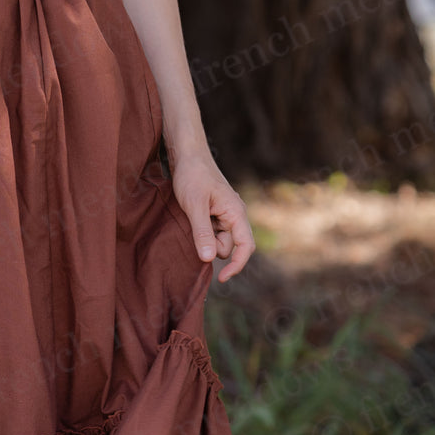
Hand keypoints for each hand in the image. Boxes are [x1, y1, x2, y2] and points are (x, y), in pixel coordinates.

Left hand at [169, 151, 254, 281]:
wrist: (188, 155)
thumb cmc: (192, 176)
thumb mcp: (194, 205)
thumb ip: (202, 232)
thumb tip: (209, 260)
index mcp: (237, 213)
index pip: (246, 247)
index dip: (236, 266)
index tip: (220, 279)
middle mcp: (235, 216)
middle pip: (229, 247)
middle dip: (212, 246)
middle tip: (193, 227)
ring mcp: (225, 215)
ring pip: (218, 241)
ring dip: (204, 239)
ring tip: (191, 218)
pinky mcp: (215, 215)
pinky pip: (211, 233)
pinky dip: (201, 233)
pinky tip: (191, 219)